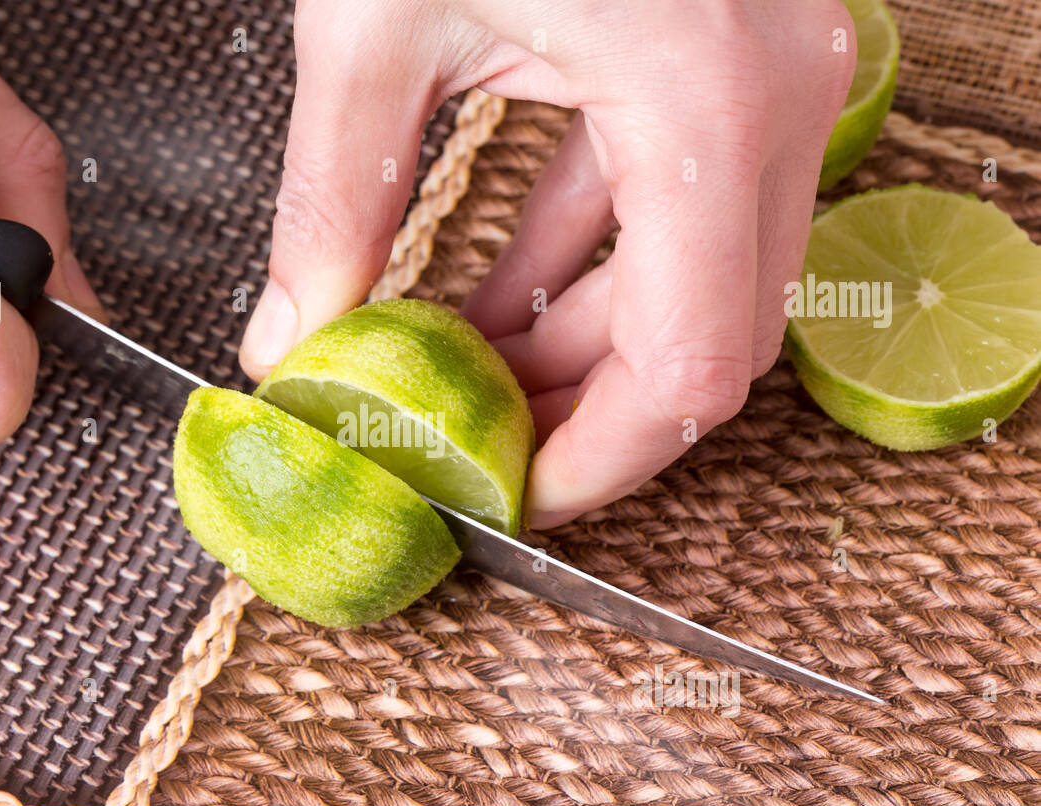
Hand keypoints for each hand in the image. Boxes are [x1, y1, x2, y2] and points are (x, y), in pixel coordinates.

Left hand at [239, 0, 854, 526]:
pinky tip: (485, 292)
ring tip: (452, 370)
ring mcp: (766, 77)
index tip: (513, 497)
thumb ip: (334, 201)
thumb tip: (295, 337)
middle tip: (471, 443)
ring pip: (693, 281)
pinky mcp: (725, 60)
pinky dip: (580, 264)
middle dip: (583, 408)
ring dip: (573, 341)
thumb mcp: (375, 24)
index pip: (691, 365)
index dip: (603, 459)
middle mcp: (772, 98)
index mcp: (703, 97)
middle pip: (708, 339)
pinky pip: (667, 205)